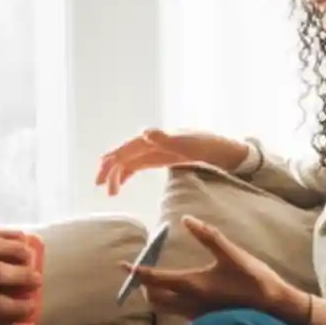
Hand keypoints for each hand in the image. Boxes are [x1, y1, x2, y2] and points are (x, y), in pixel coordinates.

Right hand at [96, 129, 249, 195]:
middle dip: (111, 168)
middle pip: (125, 154)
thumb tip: (144, 132)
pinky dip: (128, 173)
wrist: (226, 150)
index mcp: (157, 138)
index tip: (105, 176)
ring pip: (130, 160)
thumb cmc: (210, 145)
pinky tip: (121, 184)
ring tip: (110, 192)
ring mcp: (157, 150)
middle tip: (99, 186)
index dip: (115, 161)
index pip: (129, 149)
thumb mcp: (189, 143)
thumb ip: (166, 138)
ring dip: (118, 173)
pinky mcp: (162, 157)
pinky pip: (139, 164)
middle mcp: (153, 142)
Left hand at [122, 215, 310, 322]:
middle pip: (153, 298)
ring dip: (155, 293)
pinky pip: (177, 311)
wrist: (275, 311)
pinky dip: (169, 300)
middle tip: (142, 268)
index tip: (123, 265)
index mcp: (193, 286)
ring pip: (164, 308)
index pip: (155, 279)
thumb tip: (187, 219)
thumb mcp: (233, 254)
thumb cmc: (255, 280)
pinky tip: (180, 288)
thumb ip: (208, 235)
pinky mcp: (204, 320)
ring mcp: (196, 315)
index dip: (136, 272)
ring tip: (157, 277)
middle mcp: (189, 304)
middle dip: (143, 284)